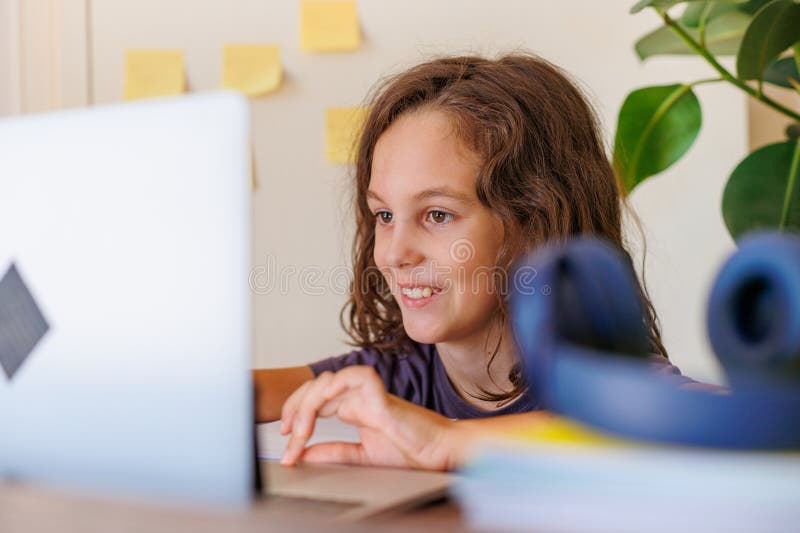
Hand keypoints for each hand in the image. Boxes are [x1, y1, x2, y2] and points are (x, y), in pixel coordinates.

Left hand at [279, 366, 460, 469]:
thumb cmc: (411, 451)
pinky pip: (356, 376)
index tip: (288, 442)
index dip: (295, 414)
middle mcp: (358, 397)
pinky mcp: (382, 396)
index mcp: (353, 407)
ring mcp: (369, 394)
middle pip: (314, 387)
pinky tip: (323, 406)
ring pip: (327, 381)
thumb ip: (334, 453)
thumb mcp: (361, 457)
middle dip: (293, 409)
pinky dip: (335, 385)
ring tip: (301, 432)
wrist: (439, 454)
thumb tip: (303, 455)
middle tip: (288, 437)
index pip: (314, 399)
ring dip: (308, 405)